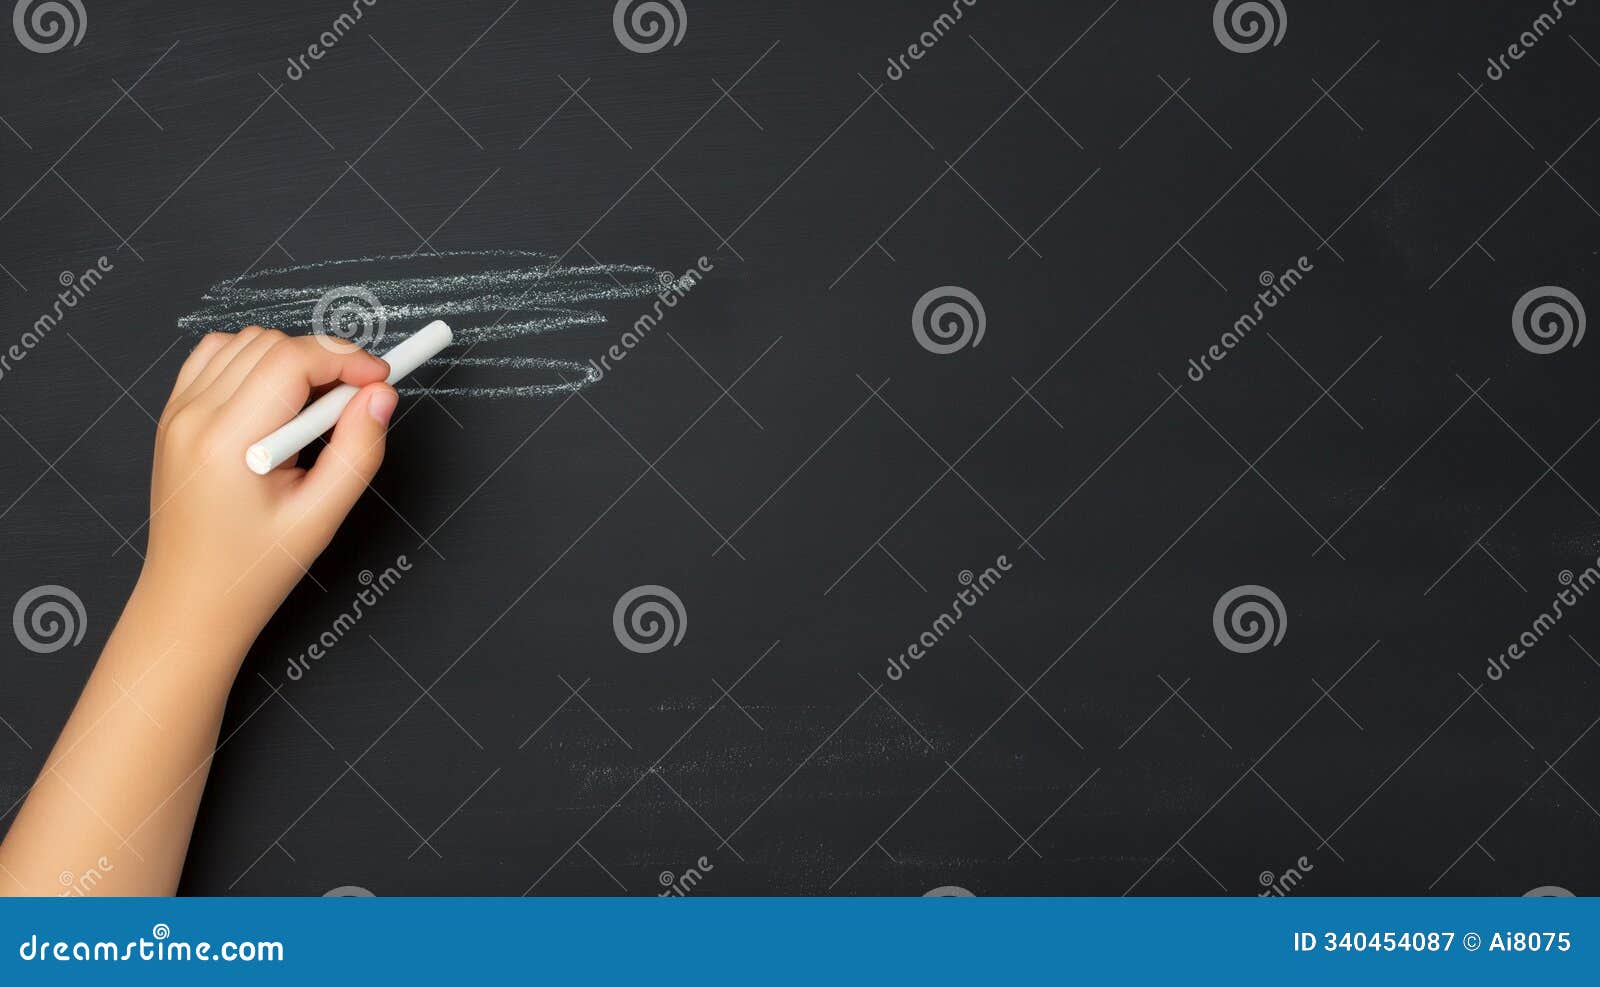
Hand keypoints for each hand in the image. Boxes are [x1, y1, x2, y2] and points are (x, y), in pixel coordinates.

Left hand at [138, 326, 395, 649]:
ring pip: (245, 342)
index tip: (381, 378)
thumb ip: (359, 451)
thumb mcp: (321, 517)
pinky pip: (216, 356)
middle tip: (352, 403)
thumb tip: (381, 396)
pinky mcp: (174, 415)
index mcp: (227, 444)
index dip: (347, 358)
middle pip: (271, 344)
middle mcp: (193, 418)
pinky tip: (275, 401)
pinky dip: (254, 362)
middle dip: (324, 361)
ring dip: (290, 360)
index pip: (292, 360)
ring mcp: (177, 412)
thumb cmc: (253, 569)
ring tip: (311, 411)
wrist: (192, 598)